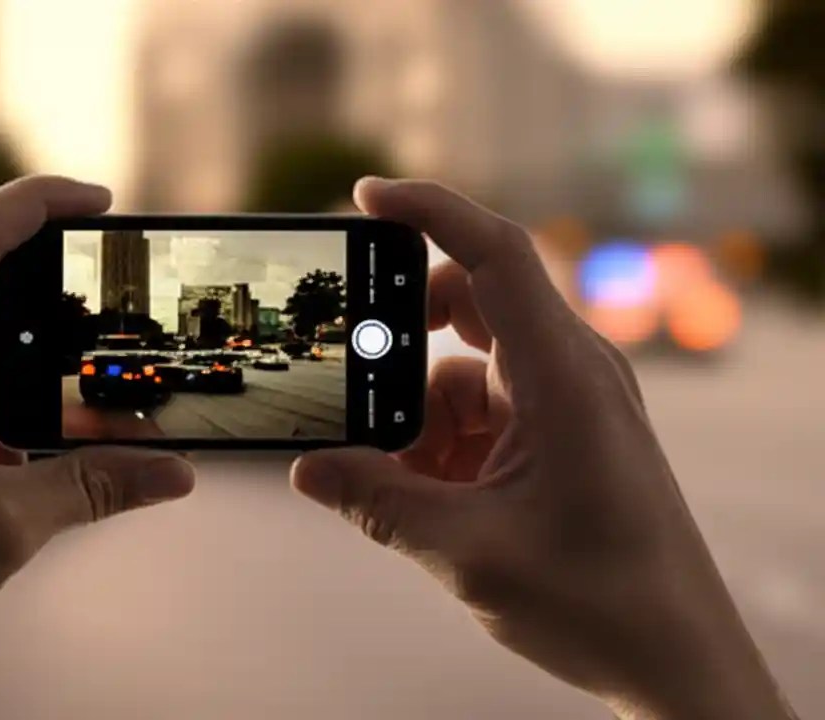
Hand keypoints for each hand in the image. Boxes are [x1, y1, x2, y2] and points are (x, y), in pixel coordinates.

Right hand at [293, 178, 795, 719]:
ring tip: (390, 481)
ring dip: (415, 418)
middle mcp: (567, 373)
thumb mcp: (467, 548)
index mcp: (562, 375)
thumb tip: (307, 470)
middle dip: (400, 344)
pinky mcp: (556, 440)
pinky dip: (438, 447)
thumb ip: (377, 501)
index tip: (366, 197)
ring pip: (462, 374)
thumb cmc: (601, 598)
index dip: (430, 210)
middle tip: (349, 382)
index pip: (495, 254)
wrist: (674, 658)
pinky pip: (479, 416)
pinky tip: (420, 499)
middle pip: (465, 308)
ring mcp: (564, 406)